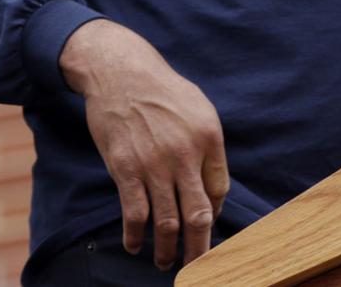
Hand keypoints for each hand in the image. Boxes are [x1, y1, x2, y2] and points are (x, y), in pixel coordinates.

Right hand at [60, 19, 229, 269]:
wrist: (122, 74)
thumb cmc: (163, 92)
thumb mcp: (198, 109)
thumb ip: (207, 146)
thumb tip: (211, 187)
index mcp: (209, 137)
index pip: (219, 190)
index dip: (213, 214)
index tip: (206, 228)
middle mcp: (186, 153)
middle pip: (198, 213)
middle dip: (199, 247)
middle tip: (197, 266)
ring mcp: (155, 163)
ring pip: (166, 220)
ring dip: (167, 248)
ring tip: (165, 263)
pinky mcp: (125, 168)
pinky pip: (135, 212)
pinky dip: (135, 235)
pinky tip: (135, 246)